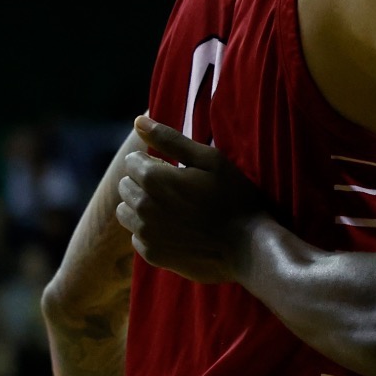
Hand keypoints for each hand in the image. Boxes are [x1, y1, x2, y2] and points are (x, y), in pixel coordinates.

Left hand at [117, 115, 267, 282]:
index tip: (178, 171)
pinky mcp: (152, 254)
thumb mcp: (209, 160)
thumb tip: (137, 121)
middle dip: (145, 184)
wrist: (249, 247)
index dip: (155, 163)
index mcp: (154, 179)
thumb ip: (169, 139)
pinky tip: (177, 231)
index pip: (132, 162)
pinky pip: (138, 236)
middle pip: (126, 185)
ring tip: (173, 210)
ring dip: (143, 207)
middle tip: (178, 190)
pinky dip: (151, 231)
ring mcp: (145, 233)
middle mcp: (142, 206)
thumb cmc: (234, 198)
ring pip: (126, 212)